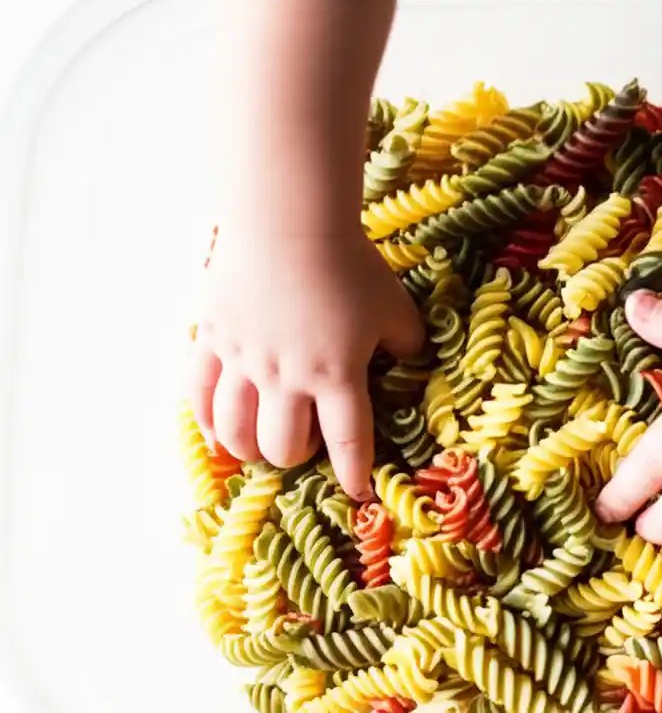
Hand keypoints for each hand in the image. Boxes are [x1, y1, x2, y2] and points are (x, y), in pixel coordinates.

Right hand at [189, 225, 423, 499]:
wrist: (288, 221)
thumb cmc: (349, 264)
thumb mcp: (395, 306)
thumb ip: (406, 341)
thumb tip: (409, 359)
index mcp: (338, 375)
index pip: (349, 442)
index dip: (354, 474)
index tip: (358, 493)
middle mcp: (286, 379)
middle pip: (284, 446)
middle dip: (297, 457)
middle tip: (303, 446)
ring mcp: (243, 361)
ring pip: (236, 431)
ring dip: (250, 448)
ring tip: (259, 446)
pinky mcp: (210, 341)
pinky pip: (199, 396)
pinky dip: (206, 422)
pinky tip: (216, 431)